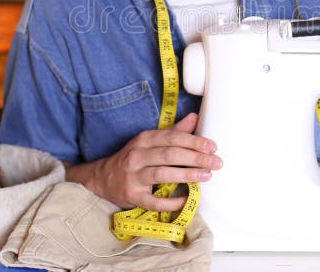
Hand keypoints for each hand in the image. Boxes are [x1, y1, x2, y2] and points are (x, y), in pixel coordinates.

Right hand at [66, 113, 221, 210]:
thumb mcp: (150, 141)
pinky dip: (170, 201)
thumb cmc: (134, 158)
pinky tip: (185, 200)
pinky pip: (153, 200)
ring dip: (187, 175)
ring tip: (206, 176)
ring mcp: (133, 176)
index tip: (212, 146)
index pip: (172, 138)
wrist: (103, 178)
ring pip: (162, 174)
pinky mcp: (132, 195)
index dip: (194, 141)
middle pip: (170, 154)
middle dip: (196, 158)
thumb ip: (174, 131)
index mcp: (144, 140)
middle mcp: (138, 156)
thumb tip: (195, 117)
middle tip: (216, 163)